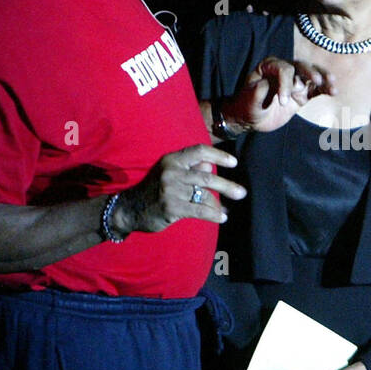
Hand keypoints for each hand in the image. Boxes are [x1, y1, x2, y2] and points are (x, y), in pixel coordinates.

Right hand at [112, 144, 245, 233]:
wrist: (128, 209)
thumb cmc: (154, 190)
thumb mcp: (169, 173)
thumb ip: (189, 169)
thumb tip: (209, 165)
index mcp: (172, 160)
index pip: (199, 151)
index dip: (218, 156)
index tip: (234, 162)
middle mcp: (171, 172)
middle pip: (206, 176)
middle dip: (227, 185)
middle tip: (242, 193)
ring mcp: (171, 190)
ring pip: (204, 195)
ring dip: (219, 203)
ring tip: (228, 209)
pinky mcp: (172, 207)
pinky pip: (199, 210)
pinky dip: (213, 214)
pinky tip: (221, 217)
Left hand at [223, 57, 333, 133]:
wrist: (251, 118)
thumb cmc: (247, 106)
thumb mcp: (248, 101)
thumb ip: (257, 92)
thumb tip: (267, 84)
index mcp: (269, 66)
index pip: (283, 69)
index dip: (286, 83)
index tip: (283, 102)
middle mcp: (284, 70)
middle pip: (301, 66)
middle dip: (310, 72)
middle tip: (317, 81)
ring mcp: (295, 81)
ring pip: (312, 75)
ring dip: (323, 78)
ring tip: (332, 84)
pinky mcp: (303, 94)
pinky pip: (316, 89)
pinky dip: (325, 89)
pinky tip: (334, 92)